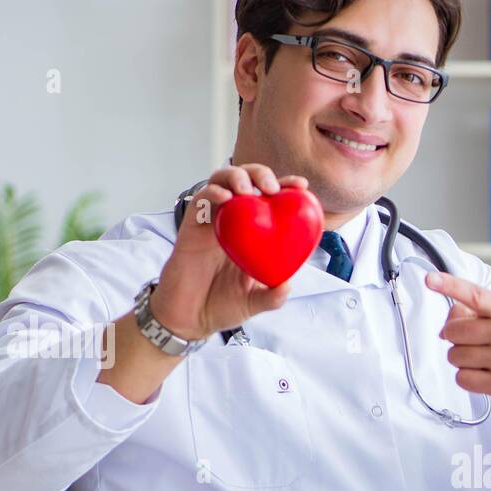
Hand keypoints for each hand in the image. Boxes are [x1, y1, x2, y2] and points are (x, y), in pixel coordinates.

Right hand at [153, 164, 308, 340]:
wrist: (189, 317)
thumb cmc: (222, 306)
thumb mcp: (255, 303)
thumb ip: (273, 296)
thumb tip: (288, 284)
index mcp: (253, 234)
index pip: (271, 201)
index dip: (286, 187)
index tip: (301, 185)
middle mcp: (234, 222)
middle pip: (247, 181)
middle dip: (260, 174)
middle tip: (272, 187)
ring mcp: (212, 221)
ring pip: (222, 182)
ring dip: (235, 177)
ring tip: (246, 189)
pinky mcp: (191, 226)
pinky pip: (200, 201)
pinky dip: (212, 193)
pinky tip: (225, 199)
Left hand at [427, 271, 490, 412]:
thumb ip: (479, 315)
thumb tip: (447, 324)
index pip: (474, 295)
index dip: (449, 285)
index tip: (430, 279)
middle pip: (454, 331)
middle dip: (455, 337)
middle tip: (472, 342)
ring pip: (454, 356)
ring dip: (462, 359)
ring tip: (483, 360)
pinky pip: (462, 378)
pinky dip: (467, 378)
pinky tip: (484, 375)